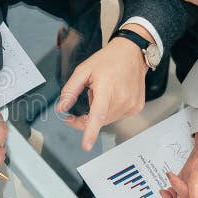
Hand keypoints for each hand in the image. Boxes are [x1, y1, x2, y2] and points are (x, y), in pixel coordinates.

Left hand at [56, 27, 148, 150]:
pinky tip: (112, 95)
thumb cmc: (109, 59)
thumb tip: (61, 108)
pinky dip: (110, 110)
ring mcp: (131, 104)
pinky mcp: (136, 107)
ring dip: (99, 112)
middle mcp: (121, 98)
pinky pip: (117, 116)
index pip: (98, 114)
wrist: (132, 53)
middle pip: (98, 120)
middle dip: (86, 118)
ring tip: (102, 92)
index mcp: (106, 87)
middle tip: (83, 102)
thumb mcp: (84, 70)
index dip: (90, 131)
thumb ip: (70, 90)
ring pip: (107, 120)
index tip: (86, 145)